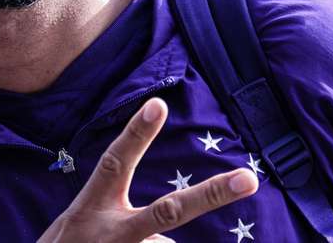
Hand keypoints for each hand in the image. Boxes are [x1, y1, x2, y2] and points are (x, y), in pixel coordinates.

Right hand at [38, 98, 258, 242]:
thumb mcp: (83, 224)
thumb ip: (122, 220)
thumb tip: (166, 241)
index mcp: (93, 207)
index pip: (115, 163)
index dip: (135, 135)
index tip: (158, 104)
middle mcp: (110, 233)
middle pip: (168, 212)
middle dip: (211, 195)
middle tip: (249, 179)